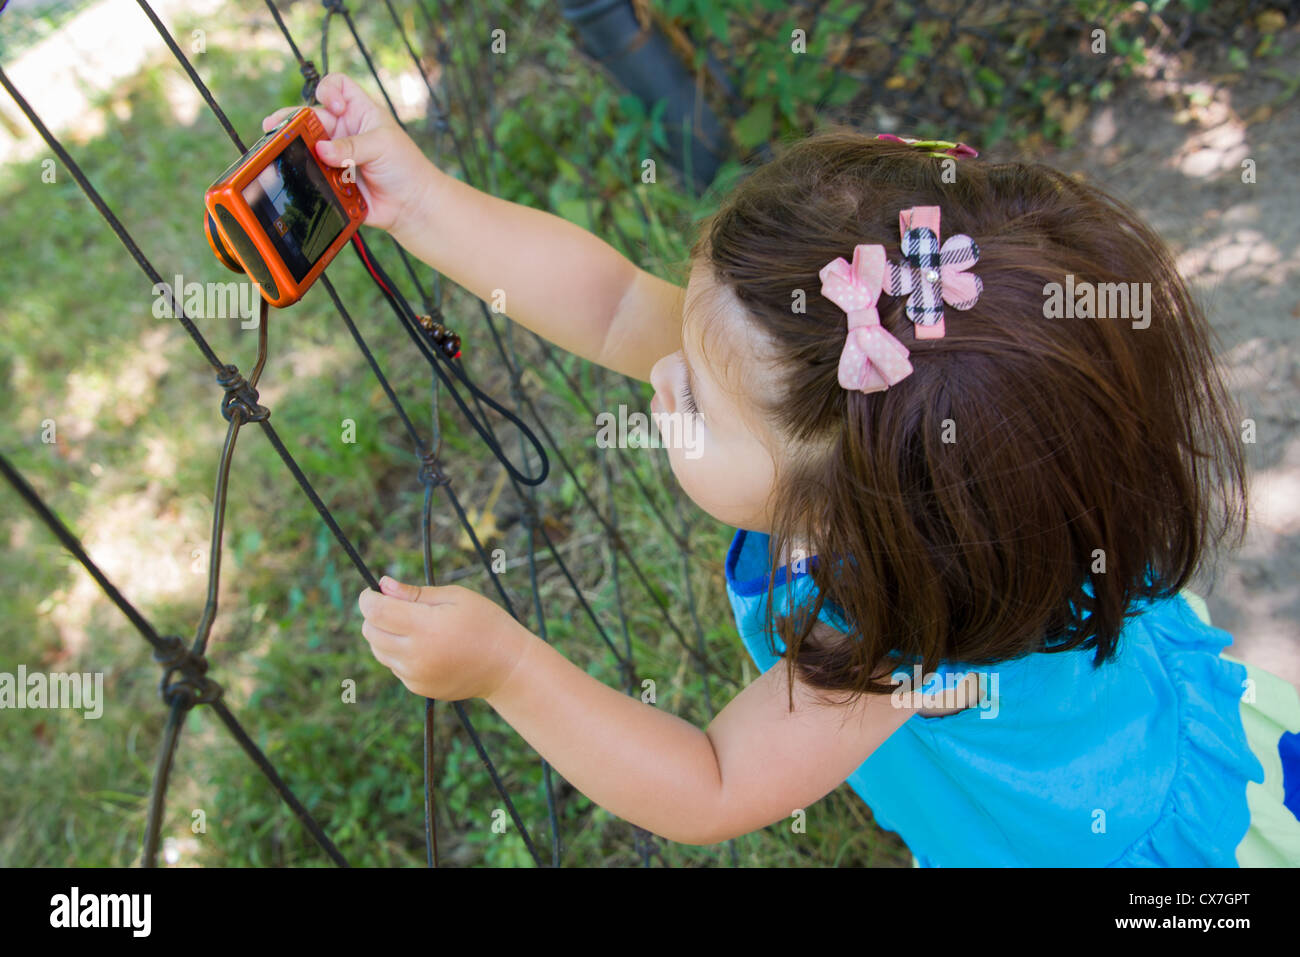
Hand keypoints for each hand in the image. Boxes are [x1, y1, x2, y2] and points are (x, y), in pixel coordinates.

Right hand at [261, 73, 437, 232]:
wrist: (411, 205)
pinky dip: (306, 176)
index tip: (333, 106)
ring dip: (295, 149)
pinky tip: (309, 180)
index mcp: (358, 112)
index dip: (329, 90)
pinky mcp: (329, 179)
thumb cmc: (406, 167)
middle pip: (309, 117)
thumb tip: (321, 150)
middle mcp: (343, 131)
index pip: (336, 86)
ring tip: (286, 153)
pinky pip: (310, 175)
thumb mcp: (383, 145)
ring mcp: (334, 155)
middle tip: (277, 129)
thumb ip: (351, 146)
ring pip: (304, 146)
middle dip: (292, 121)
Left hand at [357, 577, 530, 700]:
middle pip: (370, 632)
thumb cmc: (486, 623)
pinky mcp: (418, 687)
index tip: (372, 591)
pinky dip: (398, 653)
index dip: (367, 598)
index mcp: (425, 627)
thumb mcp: (456, 597)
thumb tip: (383, 584)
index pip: (376, 611)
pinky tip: (424, 646)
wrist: (507, 666)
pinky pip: (394, 666)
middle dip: (374, 615)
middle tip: (394, 606)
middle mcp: (415, 654)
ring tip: (411, 626)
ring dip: (384, 634)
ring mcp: (415, 674)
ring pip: (378, 650)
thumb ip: (416, 593)